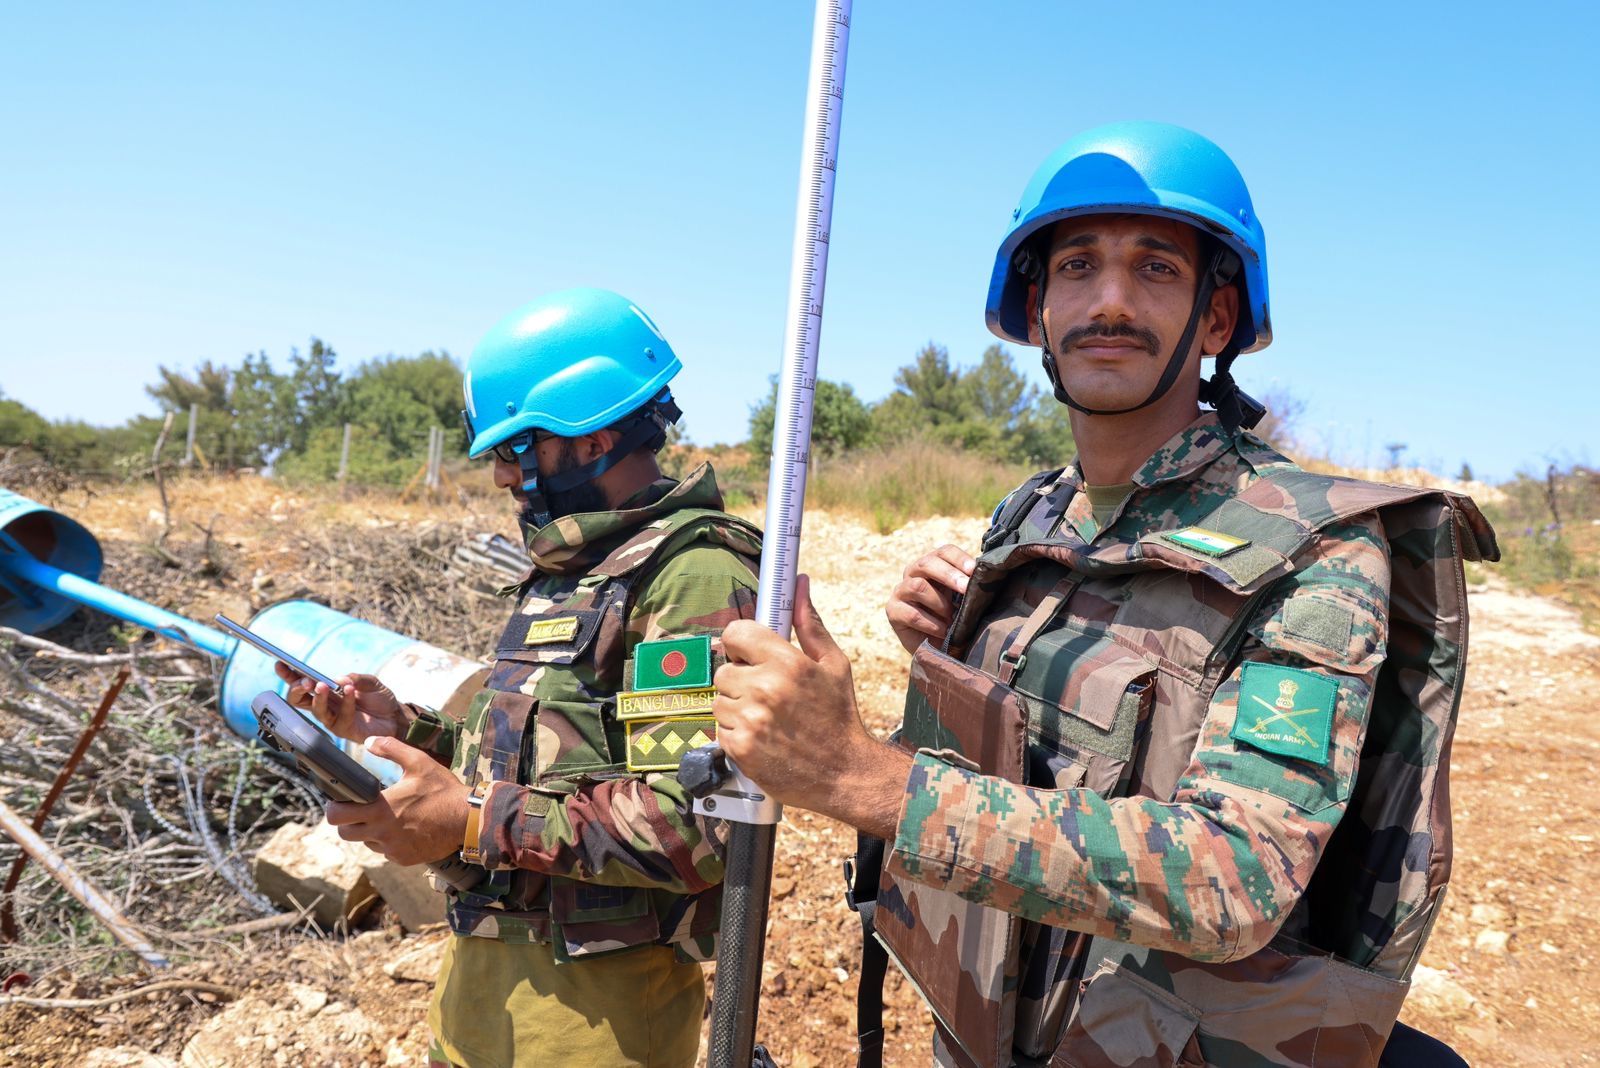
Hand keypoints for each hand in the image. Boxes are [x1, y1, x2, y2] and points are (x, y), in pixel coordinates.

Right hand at [274, 663, 406, 743]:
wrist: (396, 716)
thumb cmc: (379, 699)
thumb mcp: (369, 682)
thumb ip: (355, 678)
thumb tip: (338, 679)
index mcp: (327, 691)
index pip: (302, 684)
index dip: (289, 675)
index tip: (280, 664)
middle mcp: (326, 705)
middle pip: (298, 699)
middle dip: (297, 688)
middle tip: (305, 681)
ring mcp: (333, 719)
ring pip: (316, 710)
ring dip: (319, 696)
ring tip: (324, 684)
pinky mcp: (344, 729)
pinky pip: (340, 715)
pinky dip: (345, 701)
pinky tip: (351, 690)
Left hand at [324, 736, 468, 865]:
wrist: (467, 819)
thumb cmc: (443, 789)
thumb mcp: (419, 762)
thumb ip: (391, 749)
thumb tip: (369, 742)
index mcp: (381, 808)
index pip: (338, 816)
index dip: (334, 808)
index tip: (340, 801)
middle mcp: (382, 832)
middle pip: (345, 834)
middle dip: (348, 822)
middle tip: (360, 810)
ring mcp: (392, 848)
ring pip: (367, 843)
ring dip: (371, 832)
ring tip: (388, 817)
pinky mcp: (403, 858)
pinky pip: (387, 852)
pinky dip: (390, 842)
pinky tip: (405, 829)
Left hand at [714, 575, 910, 838]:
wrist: (844, 773)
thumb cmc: (839, 716)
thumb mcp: (833, 664)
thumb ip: (809, 623)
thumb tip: (799, 583)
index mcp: (787, 662)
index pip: (736, 633)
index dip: (740, 643)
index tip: (749, 654)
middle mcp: (764, 688)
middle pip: (724, 669)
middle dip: (741, 679)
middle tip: (766, 694)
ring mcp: (750, 719)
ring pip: (719, 700)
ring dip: (736, 708)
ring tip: (766, 718)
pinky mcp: (740, 748)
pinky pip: (720, 729)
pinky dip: (736, 734)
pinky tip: (763, 738)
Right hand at [885, 544, 974, 654]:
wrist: (936, 648)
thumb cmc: (952, 619)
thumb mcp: (962, 599)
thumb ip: (968, 586)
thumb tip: (986, 574)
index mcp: (932, 565)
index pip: (944, 552)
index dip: (959, 559)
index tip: (974, 571)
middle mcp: (913, 573)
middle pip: (926, 563)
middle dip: (949, 575)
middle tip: (966, 589)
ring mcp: (900, 591)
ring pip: (918, 586)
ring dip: (940, 603)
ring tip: (953, 618)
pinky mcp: (893, 611)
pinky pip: (913, 614)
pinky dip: (932, 623)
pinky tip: (944, 631)